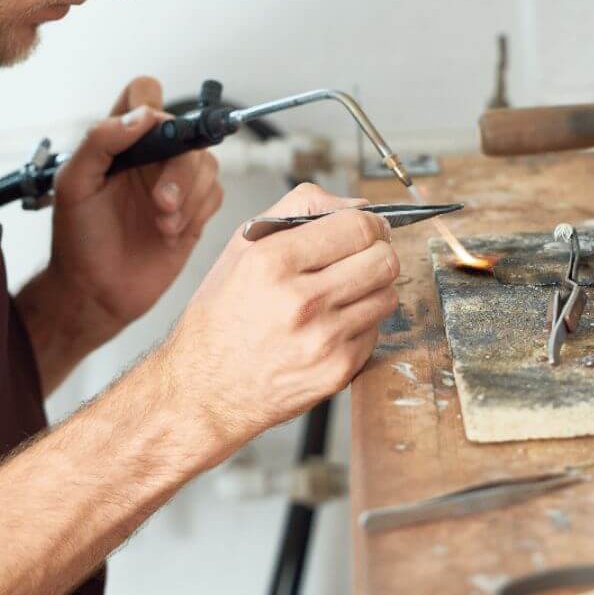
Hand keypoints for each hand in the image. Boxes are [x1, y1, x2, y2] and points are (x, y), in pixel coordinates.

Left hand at [19, 77, 223, 388]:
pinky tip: (170, 233)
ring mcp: (174, 183)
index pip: (145, 92)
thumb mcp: (74, 184)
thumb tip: (143, 116)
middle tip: (160, 202)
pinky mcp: (194, 211)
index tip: (148, 137)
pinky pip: (215, 195)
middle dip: (178, 170)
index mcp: (120, 140)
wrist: (94, 292)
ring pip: (207, 164)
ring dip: (188, 197)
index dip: (151, 106)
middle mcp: (151, 156)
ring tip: (161, 224)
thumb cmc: (77, 239)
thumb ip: (99, 141)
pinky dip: (196, 213)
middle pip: (188, 133)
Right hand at [158, 183, 400, 459]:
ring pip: (388, 295)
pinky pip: (376, 331)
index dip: (371, 222)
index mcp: (273, 263)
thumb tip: (356, 205)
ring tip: (342, 293)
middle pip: (383, 259)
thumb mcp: (241, 248)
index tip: (367, 228)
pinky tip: (332, 325)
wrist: (206, 389)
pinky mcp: (338, 371)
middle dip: (378, 252)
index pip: (357, 226)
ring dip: (372, 289)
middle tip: (362, 257)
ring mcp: (323, 340)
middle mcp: (300, 302)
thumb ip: (299, 209)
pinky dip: (361, 324)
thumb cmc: (221, 318)